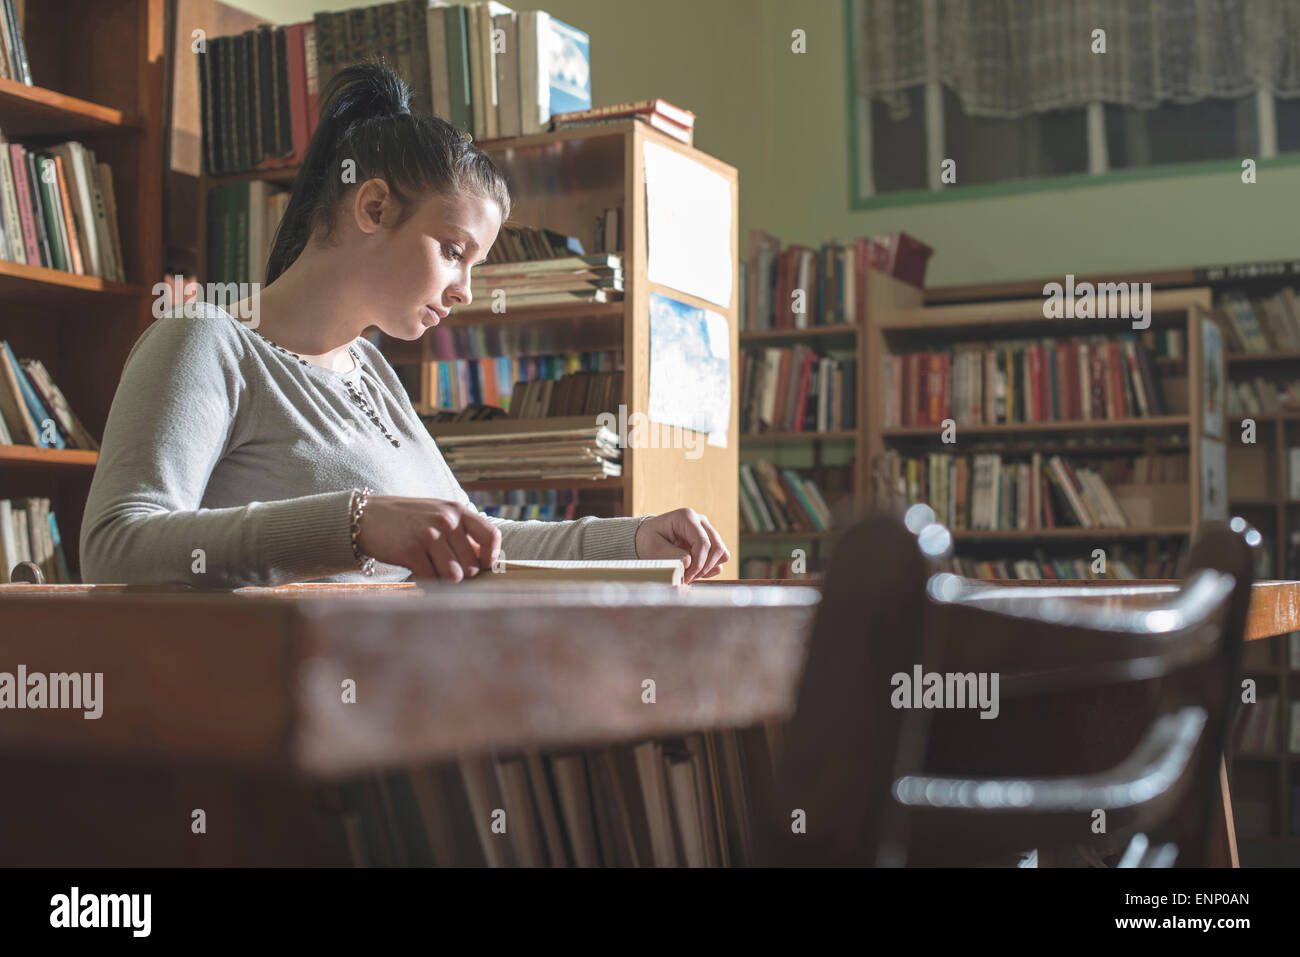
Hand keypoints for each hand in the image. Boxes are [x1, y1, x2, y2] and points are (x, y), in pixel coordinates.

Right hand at [355, 495, 500, 581]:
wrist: (367, 516)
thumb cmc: (407, 520)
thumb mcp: (438, 515)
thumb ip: (461, 533)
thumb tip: (484, 562)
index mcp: (457, 511)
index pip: (491, 536)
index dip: (490, 557)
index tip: (481, 567)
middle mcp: (446, 520)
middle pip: (472, 565)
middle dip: (460, 574)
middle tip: (442, 569)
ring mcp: (429, 534)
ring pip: (454, 576)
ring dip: (443, 581)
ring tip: (430, 571)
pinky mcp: (411, 550)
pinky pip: (431, 579)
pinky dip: (426, 584)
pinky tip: (417, 575)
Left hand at [634, 508, 729, 583]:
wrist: (647, 538)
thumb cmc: (649, 540)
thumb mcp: (654, 549)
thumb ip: (672, 555)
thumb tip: (690, 563)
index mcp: (687, 517)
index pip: (703, 542)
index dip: (699, 563)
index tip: (687, 577)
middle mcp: (700, 521)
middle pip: (717, 547)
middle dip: (704, 567)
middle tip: (688, 578)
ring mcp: (707, 531)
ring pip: (722, 553)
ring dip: (709, 567)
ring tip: (690, 574)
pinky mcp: (710, 541)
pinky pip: (720, 557)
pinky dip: (710, 568)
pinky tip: (695, 571)